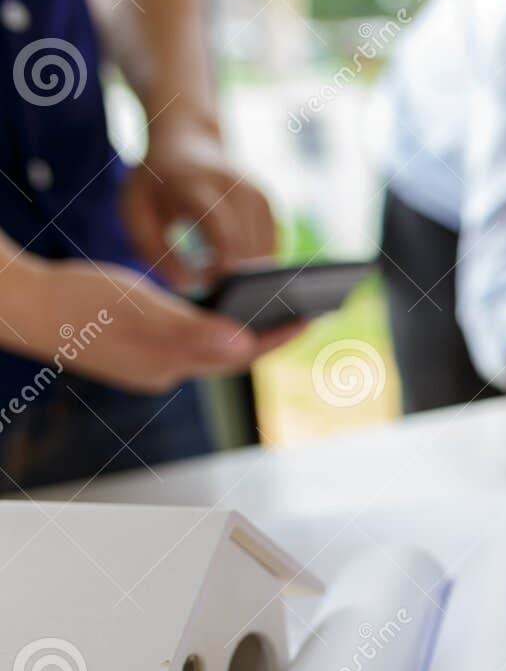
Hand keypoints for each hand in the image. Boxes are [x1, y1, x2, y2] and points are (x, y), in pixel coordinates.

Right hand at [10, 258, 301, 393]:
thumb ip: (192, 330)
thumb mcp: (139, 308)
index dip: (278, 336)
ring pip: (209, 351)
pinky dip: (210, 330)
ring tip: (277, 311)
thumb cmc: (78, 299)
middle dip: (268, 335)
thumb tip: (245, 347)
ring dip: (241, 333)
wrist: (23, 304)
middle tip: (308, 312)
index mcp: (168, 364)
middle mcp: (163, 372)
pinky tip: (223, 313)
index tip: (312, 318)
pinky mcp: (134, 356)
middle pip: (229, 356)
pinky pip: (186, 345)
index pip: (240, 354)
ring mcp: (148, 366)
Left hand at [120, 120, 276, 288]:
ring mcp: (256, 192)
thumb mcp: (135, 211)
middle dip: (239, 278)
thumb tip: (188, 285)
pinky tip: (244, 274)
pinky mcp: (268, 202)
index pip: (221, 230)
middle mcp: (233, 186)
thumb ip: (154, 251)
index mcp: (195, 186)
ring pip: (266, 247)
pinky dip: (260, 262)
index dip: (223, 264)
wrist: (184, 140)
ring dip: (252, 273)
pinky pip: (273, 243)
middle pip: (249, 244)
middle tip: (221, 299)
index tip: (215, 288)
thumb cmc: (154, 183)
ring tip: (230, 288)